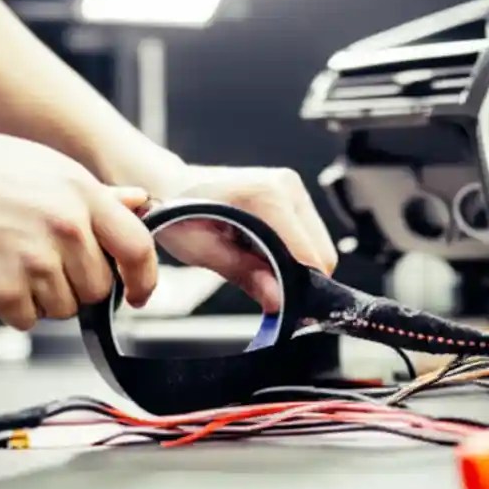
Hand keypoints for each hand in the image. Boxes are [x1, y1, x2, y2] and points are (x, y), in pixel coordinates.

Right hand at [0, 121, 156, 328]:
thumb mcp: (38, 163)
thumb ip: (95, 192)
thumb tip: (138, 202)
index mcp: (79, 192)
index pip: (138, 247)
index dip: (145, 278)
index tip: (141, 293)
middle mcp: (65, 227)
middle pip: (100, 287)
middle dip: (78, 285)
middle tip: (41, 261)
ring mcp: (35, 262)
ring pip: (64, 308)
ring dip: (43, 296)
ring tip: (6, 257)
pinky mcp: (3, 293)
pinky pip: (27, 319)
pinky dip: (11, 307)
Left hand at [150, 165, 337, 311]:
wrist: (168, 184)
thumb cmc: (176, 211)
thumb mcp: (202, 250)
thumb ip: (245, 275)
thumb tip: (279, 300)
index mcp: (266, 195)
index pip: (309, 253)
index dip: (300, 285)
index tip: (283, 304)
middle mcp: (286, 185)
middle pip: (320, 250)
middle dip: (298, 275)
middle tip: (262, 282)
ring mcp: (291, 186)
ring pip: (317, 244)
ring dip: (293, 262)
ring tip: (253, 257)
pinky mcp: (291, 193)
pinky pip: (307, 234)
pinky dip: (290, 250)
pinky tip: (258, 245)